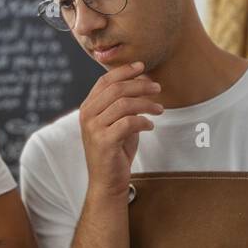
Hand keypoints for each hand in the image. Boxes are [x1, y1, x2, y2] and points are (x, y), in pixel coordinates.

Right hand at [78, 62, 161, 196]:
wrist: (107, 181)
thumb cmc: (115, 150)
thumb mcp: (118, 122)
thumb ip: (125, 103)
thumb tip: (143, 80)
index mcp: (88, 107)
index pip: (105, 81)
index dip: (124, 71)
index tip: (142, 66)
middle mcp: (87, 115)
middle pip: (116, 89)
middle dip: (140, 85)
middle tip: (158, 88)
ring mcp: (94, 128)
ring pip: (124, 104)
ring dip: (146, 104)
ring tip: (159, 109)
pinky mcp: (104, 142)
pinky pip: (129, 122)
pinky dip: (144, 122)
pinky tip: (150, 126)